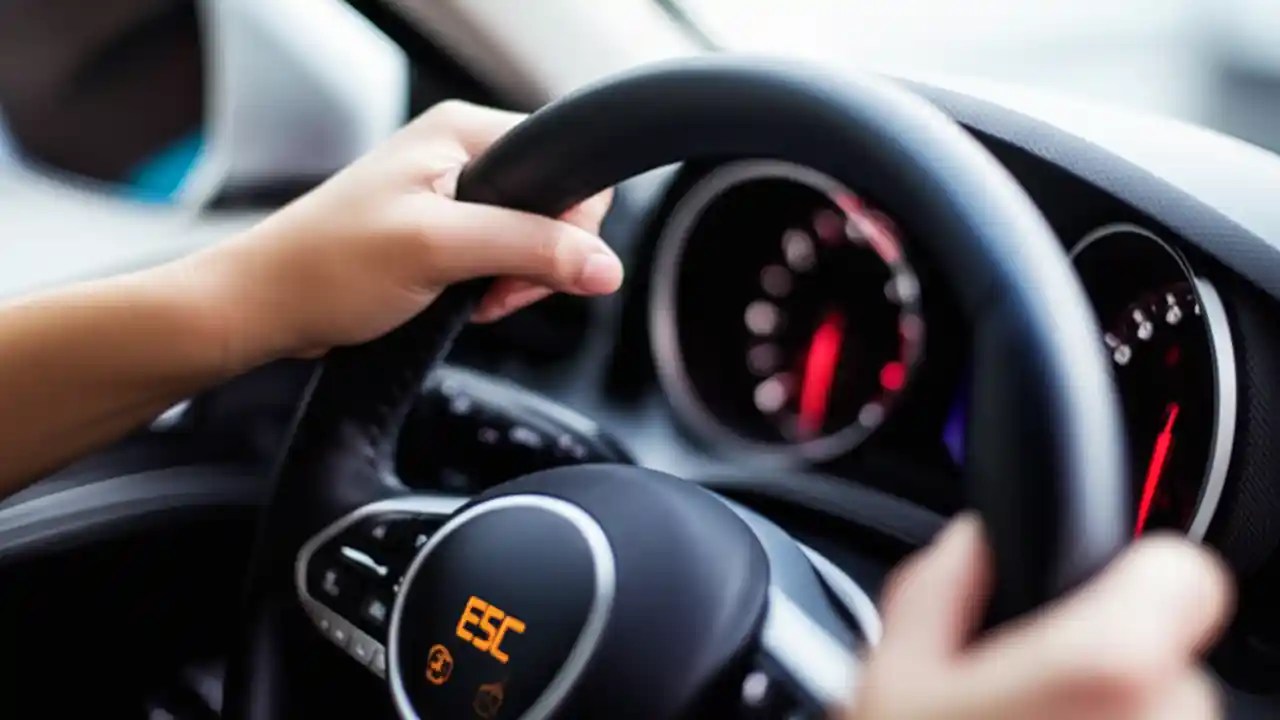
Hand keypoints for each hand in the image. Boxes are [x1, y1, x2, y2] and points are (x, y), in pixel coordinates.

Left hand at [191, 100, 622, 367]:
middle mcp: (459, 153)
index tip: (534, 268)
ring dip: (514, 279)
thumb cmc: (326, 267)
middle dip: (538, 259)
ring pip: (529, 237)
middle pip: (553, 206)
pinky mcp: (442, 232)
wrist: (267, 308)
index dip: (568, 224)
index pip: (564, 163)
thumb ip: (529, 249)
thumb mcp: (439, 250)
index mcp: (462, 131)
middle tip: (495, 290)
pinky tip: (461, 300)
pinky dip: (493, 286)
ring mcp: (451, 194)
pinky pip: (501, 256)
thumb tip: (605, 265)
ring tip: (470, 298)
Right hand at [848, 517, 1233, 719]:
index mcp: (1110, 663)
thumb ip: (933, 591)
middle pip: (1163, 653)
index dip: (1132, 575)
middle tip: (1020, 698)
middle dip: (1100, 662)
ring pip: (1161, 714)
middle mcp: (1174, 717)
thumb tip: (965, 548)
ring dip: (1110, 717)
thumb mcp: (888, 682)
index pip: (1182, 570)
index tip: (1091, 592)